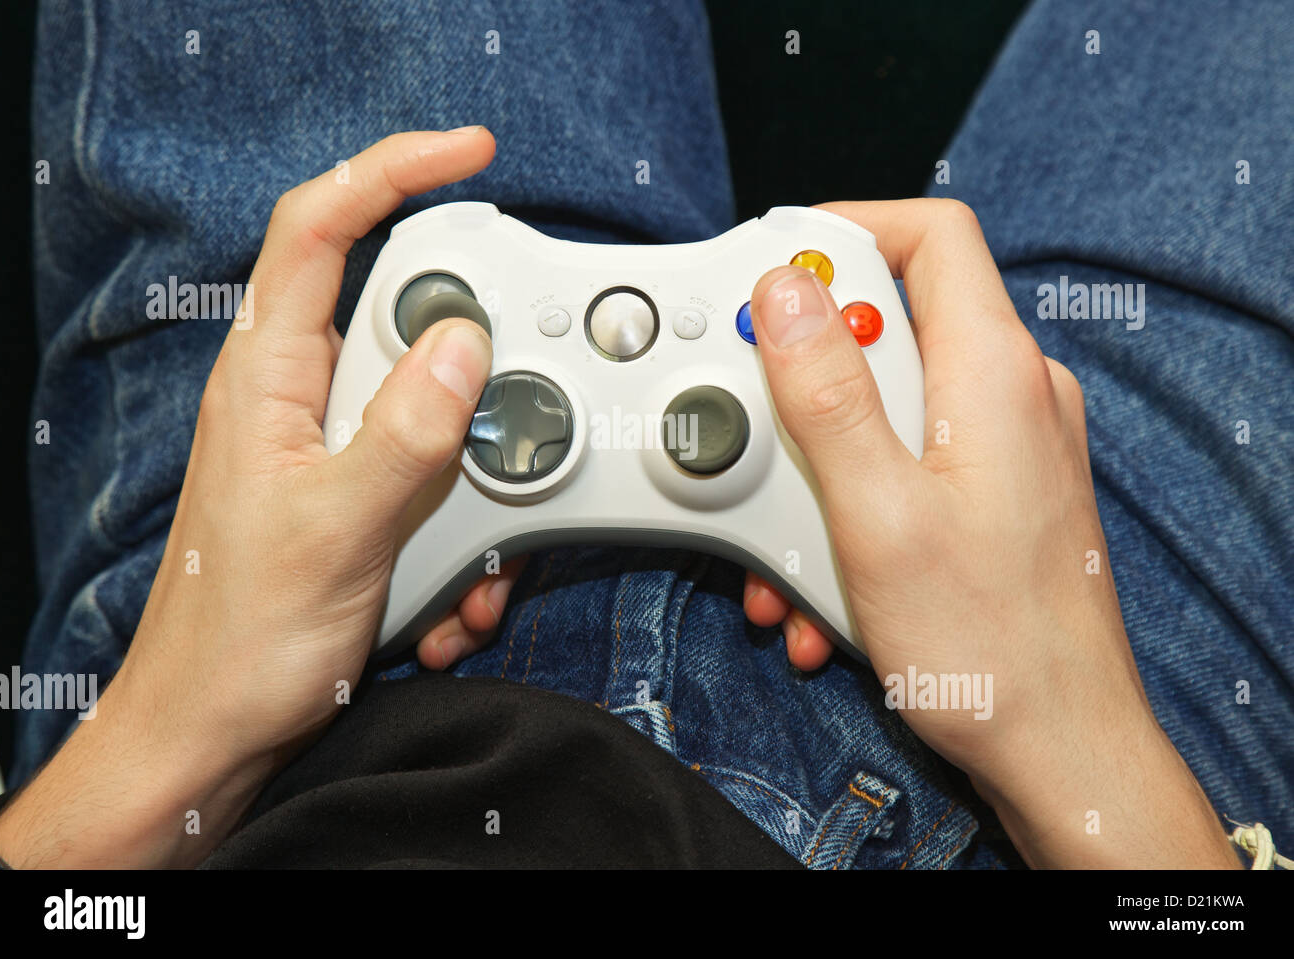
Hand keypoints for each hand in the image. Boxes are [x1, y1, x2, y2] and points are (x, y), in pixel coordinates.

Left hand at [0, 128, 522, 865]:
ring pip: (440, 418)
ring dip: (476, 490)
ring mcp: (335, 450)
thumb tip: (462, 344)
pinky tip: (448, 600)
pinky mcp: (361, 497)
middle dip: (474, 390)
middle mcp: (302, 400)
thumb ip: (405, 434)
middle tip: (495, 443)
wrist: (215, 733)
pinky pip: (440, 484)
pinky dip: (465, 536)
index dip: (389, 170)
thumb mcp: (339, 533)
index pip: (320, 228)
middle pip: (409, 326)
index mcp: (271, 379)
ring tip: (461, 571)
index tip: (469, 153)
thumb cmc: (240, 640)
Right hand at [745, 199, 1235, 867]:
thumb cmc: (984, 643)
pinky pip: (905, 466)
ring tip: (788, 544)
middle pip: (889, 327)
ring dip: (817, 470)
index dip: (845, 229)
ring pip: (885, 410)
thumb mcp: (874, 511)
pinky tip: (823, 583)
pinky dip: (851, 507)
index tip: (773, 269)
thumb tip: (786, 290)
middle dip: (805, 387)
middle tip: (761, 436)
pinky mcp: (992, 495)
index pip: (931, 235)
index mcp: (991, 372)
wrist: (1057, 744)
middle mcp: (1009, 395)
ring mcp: (1006, 447)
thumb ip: (825, 392)